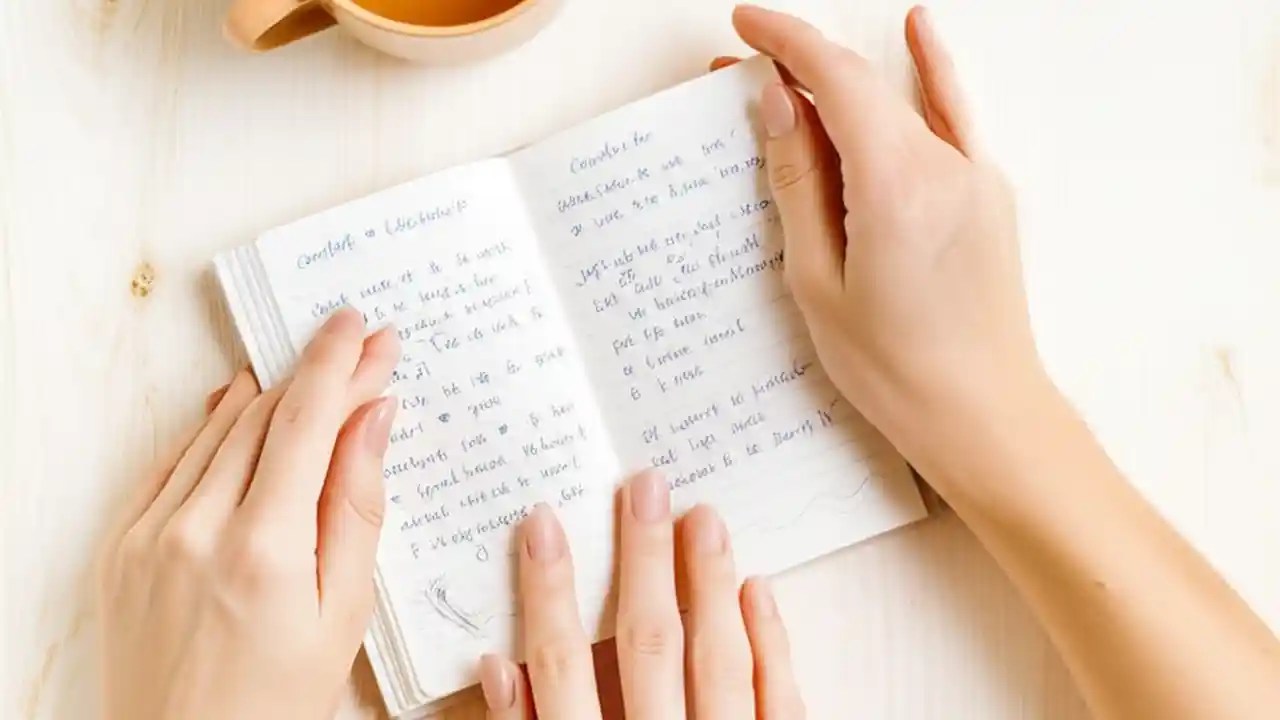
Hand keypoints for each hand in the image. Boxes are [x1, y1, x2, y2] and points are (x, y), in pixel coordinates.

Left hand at [96, 308, 399, 719]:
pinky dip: (213, 428)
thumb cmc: (277, 700)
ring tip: (309, 368)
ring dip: (268, 393)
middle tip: (359, 344)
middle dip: (318, 373)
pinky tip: (239, 408)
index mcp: (263, 547)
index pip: (308, 423)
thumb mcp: (342, 613)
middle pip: (265, 416)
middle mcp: (196, 527)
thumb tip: (372, 421)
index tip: (370, 331)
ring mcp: (149, 533)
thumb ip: (356, 509)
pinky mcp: (121, 544)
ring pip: (217, 430)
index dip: (343, 368)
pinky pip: (172, 462)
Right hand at [477, 472, 804, 718]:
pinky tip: (757, 589)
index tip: (542, 522)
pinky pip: (779, 705)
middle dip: (646, 560)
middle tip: (646, 486)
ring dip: (710, 584)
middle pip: (648, 645)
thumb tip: (496, 664)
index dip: (549, 591)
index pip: (561, 666)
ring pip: (719, 663)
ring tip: (705, 517)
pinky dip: (771, 646)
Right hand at [732, 6, 1047, 478]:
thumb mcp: (817, 279)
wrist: (981, 412)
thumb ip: (799, 181)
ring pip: (896, 103)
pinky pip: (955, 113)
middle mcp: (944, 165)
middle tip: (742, 71)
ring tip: (790, 80)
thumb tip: (779, 105)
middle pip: (861, 87)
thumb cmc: (895, 366)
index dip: (786, 42)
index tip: (745, 25)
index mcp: (895, 185)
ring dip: (841, 84)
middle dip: (799, 68)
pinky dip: (932, 70)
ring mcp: (974, 174)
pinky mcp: (989, 192)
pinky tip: (919, 30)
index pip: (835, 79)